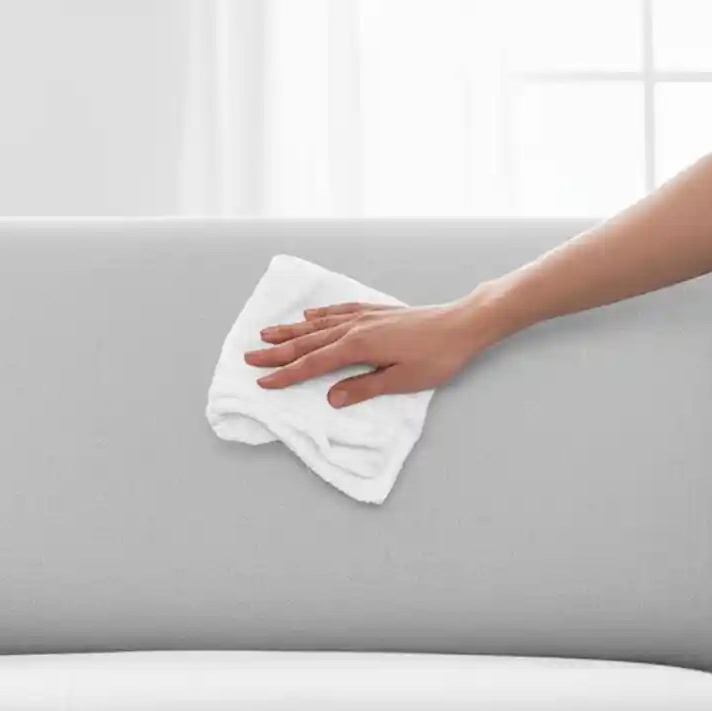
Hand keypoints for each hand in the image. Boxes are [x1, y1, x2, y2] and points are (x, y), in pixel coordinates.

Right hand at [244, 298, 492, 407]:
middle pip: (307, 342)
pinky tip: (309, 314)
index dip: (286, 374)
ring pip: (318, 324)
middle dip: (276, 351)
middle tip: (249, 358)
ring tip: (266, 333)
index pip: (313, 364)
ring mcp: (364, 316)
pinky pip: (338, 311)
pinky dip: (320, 314)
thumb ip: (364, 388)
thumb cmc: (437, 357)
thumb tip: (331, 398)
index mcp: (358, 347)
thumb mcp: (402, 380)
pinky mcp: (375, 311)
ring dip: (290, 330)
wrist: (461, 325)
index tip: (263, 382)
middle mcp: (355, 328)